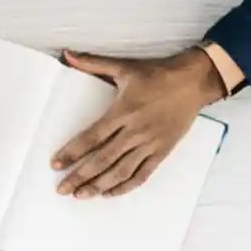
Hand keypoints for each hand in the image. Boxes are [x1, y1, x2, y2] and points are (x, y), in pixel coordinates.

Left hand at [53, 48, 225, 198]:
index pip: (91, 137)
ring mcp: (150, 144)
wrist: (194, 81)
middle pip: (102, 160)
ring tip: (82, 195)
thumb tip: (67, 54)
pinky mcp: (162, 151)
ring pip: (121, 171)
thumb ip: (92, 63)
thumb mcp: (124, 67)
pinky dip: (126, 186)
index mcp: (123, 111)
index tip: (55, 164)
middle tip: (62, 189)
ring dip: (99, 185)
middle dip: (80, 176)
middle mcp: (135, 131)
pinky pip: (143, 174)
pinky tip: (110, 193)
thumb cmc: (158, 74)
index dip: (72, 153)